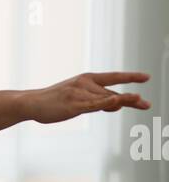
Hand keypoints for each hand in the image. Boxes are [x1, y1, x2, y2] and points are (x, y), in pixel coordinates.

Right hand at [30, 71, 150, 123]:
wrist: (32, 103)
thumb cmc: (55, 101)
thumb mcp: (80, 99)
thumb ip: (99, 101)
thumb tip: (118, 104)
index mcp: (87, 78)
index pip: (113, 77)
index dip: (130, 77)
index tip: (146, 77)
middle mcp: (86, 83)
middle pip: (113, 92)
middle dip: (132, 99)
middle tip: (148, 104)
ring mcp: (80, 93)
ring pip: (106, 99)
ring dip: (124, 101)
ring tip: (141, 102)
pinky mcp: (74, 104)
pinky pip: (95, 104)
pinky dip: (108, 102)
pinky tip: (118, 100)